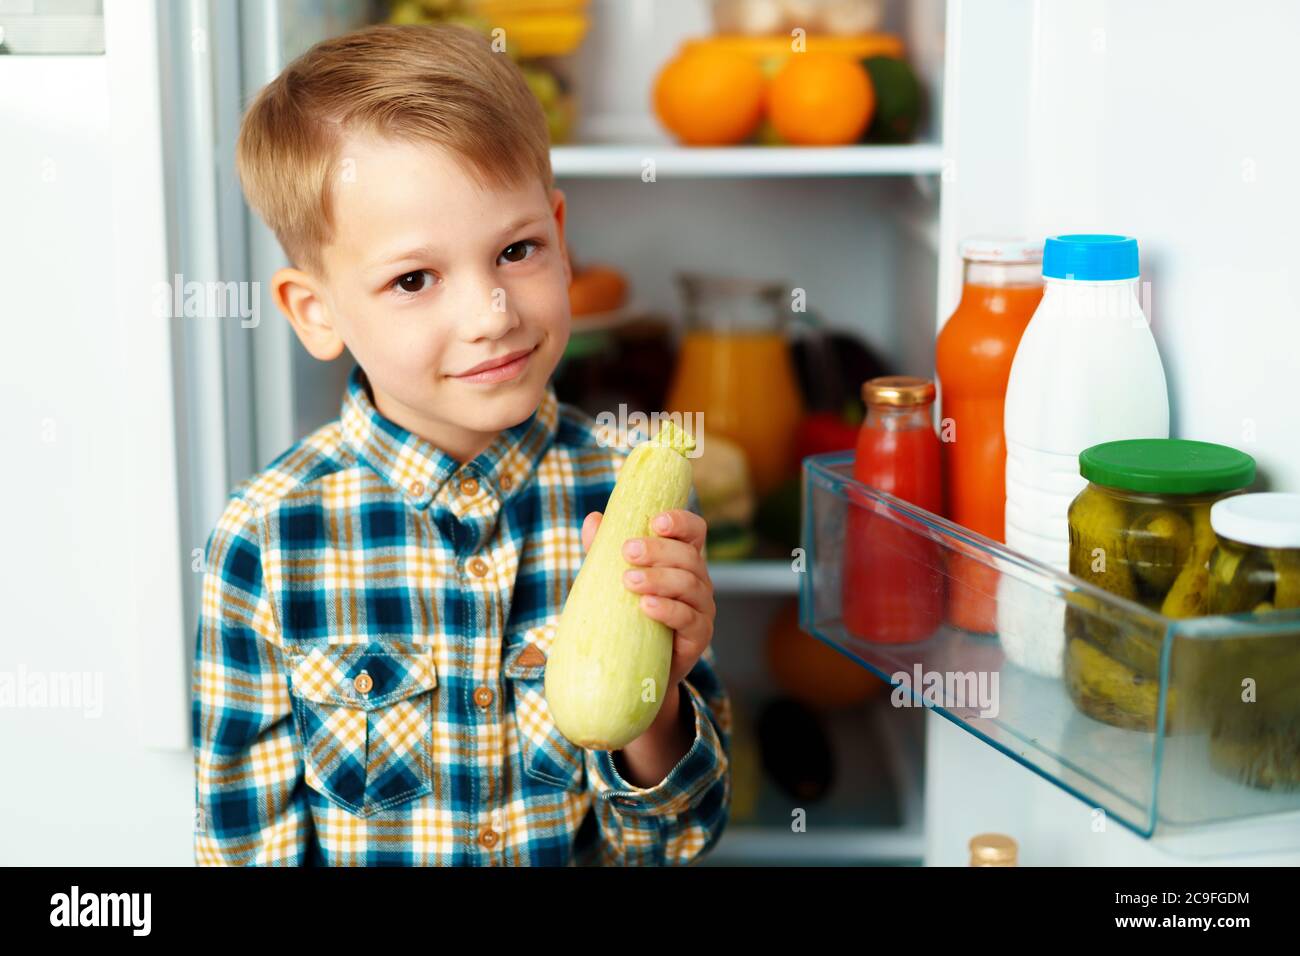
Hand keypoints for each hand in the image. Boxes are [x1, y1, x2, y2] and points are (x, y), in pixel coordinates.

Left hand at [580, 508, 714, 689]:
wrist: (637, 669)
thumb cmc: (627, 615)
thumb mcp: (612, 579)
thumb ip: (604, 550)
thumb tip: (593, 519)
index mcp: (683, 560)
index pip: (694, 531)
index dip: (681, 522)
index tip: (657, 521)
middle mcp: (698, 581)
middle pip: (689, 556)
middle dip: (659, 550)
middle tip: (629, 550)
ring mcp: (702, 609)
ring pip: (689, 585)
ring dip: (659, 579)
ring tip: (629, 581)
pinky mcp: (699, 637)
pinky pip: (688, 619)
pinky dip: (667, 610)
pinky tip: (646, 606)